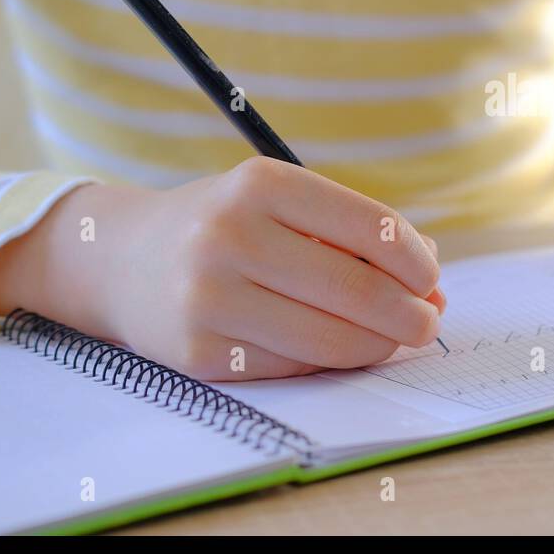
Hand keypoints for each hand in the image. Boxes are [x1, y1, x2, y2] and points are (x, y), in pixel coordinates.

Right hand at [0, 157, 444, 379]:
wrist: (120, 260)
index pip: (367, 226)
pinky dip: (330, 363)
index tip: (431, 277)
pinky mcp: (200, 354)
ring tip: (394, 339)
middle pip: (355, 291)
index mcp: (260, 184)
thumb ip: (354, 236)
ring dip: (378, 346)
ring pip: (329, 341)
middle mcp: (230, 237)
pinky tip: (340, 349)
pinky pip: (293, 368)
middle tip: (426, 322)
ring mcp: (209, 299)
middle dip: (408, 314)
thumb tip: (433, 287)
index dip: (414, 259)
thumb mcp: (279, 203)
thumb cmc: (225, 226)